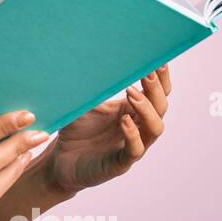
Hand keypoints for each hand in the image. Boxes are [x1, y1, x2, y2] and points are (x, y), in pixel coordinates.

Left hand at [32, 64, 172, 196]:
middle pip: (160, 107)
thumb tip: (88, 57)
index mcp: (132, 110)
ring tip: (132, 94)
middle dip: (156, 89)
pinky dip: (132, 135)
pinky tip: (125, 121)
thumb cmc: (75, 130)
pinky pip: (134, 150)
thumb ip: (91, 85)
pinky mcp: (120, 163)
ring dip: (146, 110)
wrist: (60, 161)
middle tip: (146, 73)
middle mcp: (138, 127)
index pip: (157, 93)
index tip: (159, 60)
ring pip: (154, 128)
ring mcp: (131, 145)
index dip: (161, 78)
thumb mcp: (82, 103)